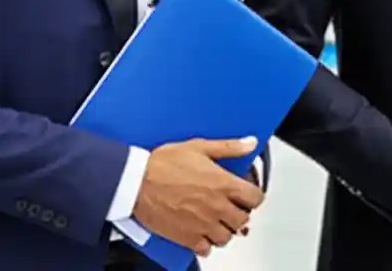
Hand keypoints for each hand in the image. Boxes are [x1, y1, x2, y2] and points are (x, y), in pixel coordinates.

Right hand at [133, 137, 264, 256]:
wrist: (136, 182)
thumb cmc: (163, 164)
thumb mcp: (199, 147)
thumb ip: (229, 147)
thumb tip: (250, 143)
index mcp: (223, 184)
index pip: (255, 198)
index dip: (252, 196)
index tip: (246, 194)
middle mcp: (217, 207)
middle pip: (243, 220)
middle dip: (238, 213)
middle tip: (229, 207)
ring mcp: (203, 225)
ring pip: (227, 237)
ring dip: (224, 229)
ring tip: (215, 220)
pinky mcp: (187, 238)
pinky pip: (206, 249)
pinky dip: (206, 243)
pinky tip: (200, 232)